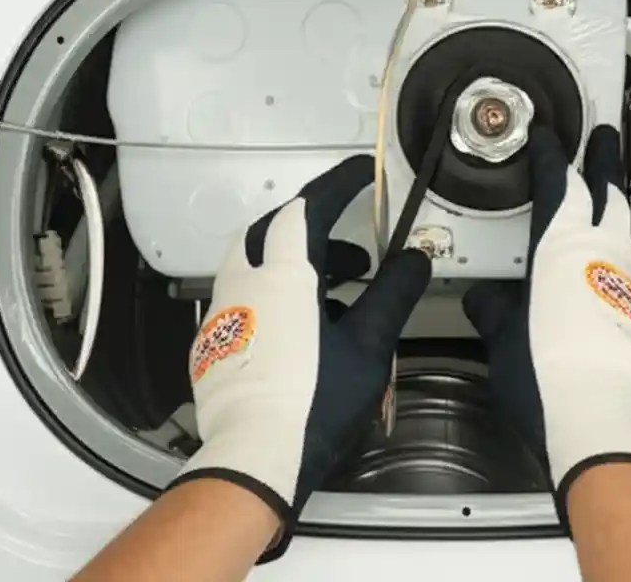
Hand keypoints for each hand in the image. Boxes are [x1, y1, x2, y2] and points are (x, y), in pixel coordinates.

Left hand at [171, 155, 430, 560]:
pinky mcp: (215, 341)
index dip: (341, 183)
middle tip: (354, 247)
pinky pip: (247, 297)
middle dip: (316, 227)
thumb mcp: (367, 345)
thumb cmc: (314, 398)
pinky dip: (277, 293)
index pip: (311, 206)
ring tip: (341, 291)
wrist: (254, 458)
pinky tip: (304, 329)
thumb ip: (393, 294)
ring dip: (298, 263)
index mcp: (282, 273)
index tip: (366, 172)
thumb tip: (415, 257)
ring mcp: (224, 311)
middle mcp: (244, 280)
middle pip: (273, 229)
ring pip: (257, 263)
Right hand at [463, 125, 630, 527]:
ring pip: (624, 233)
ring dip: (614, 211)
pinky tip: (606, 277)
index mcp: (562, 248)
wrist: (601, 417)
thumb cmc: (542, 369)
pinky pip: (627, 275)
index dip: (552, 158)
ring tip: (607, 201)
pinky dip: (615, 262)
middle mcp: (603, 256)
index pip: (559, 187)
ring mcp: (629, 285)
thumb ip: (495, 311)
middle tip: (606, 135)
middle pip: (611, 195)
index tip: (550, 136)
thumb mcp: (502, 338)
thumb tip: (484, 299)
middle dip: (606, 162)